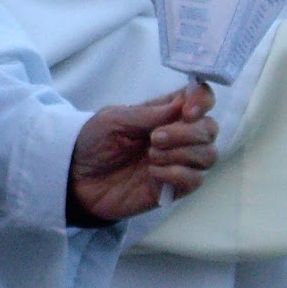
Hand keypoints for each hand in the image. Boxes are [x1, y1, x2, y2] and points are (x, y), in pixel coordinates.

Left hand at [67, 85, 217, 222]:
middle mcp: (178, 136)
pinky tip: (152, 173)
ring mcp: (178, 163)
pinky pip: (195, 180)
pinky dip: (176, 174)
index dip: (202, 101)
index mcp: (165, 112)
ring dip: (181, 154)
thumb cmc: (94, 143)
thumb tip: (182, 105)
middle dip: (187, 133)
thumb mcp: (114, 119)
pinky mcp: (173, 188)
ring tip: (150, 156)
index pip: (201, 99)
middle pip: (210, 128)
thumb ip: (148, 113)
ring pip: (209, 155)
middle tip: (154, 138)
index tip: (187, 112)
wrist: (76, 179)